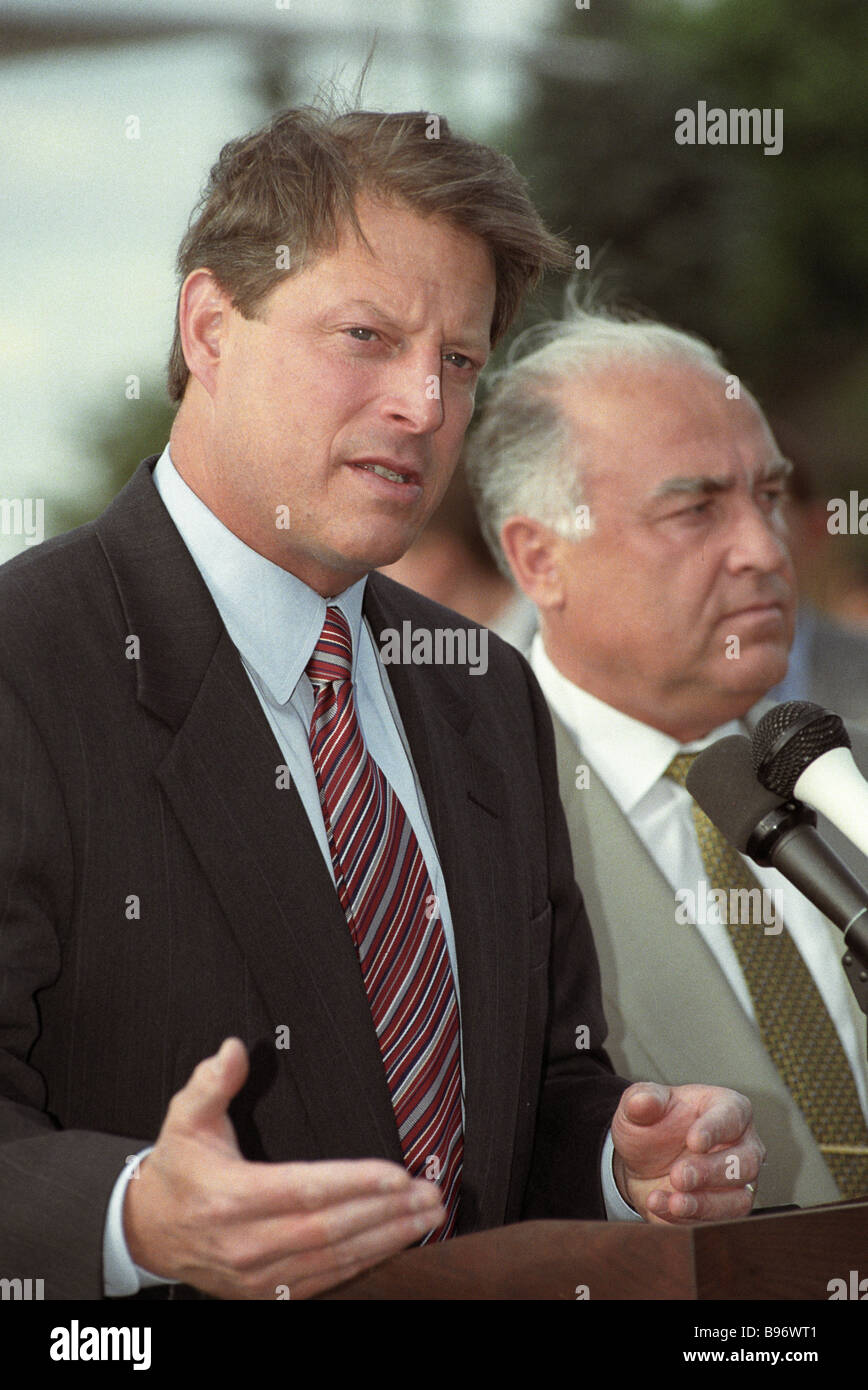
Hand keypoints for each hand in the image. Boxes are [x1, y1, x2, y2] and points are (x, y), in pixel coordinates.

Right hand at [123, 1038, 444, 1298]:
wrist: (148, 1231)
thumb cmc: (178, 1171)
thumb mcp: (184, 1118)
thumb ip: (211, 1082)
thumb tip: (235, 1049)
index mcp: (232, 1197)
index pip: (305, 1190)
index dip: (355, 1182)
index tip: (397, 1173)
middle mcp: (247, 1242)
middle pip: (330, 1229)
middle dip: (387, 1212)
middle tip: (430, 1194)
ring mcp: (258, 1274)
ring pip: (334, 1258)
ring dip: (386, 1238)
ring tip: (426, 1216)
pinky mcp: (266, 1292)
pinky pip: (323, 1280)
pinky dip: (363, 1263)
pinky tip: (393, 1243)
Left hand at [611, 1082, 763, 1223]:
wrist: (642, 1163)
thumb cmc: (652, 1126)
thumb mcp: (639, 1106)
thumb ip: (641, 1100)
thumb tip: (642, 1101)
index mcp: (727, 1108)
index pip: (732, 1116)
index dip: (715, 1129)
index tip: (694, 1140)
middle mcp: (741, 1145)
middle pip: (745, 1163)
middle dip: (710, 1172)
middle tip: (678, 1176)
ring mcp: (738, 1182)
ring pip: (738, 1199)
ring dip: (704, 1204)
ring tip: (674, 1202)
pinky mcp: (726, 1211)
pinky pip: (717, 1222)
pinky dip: (688, 1219)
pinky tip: (662, 1206)